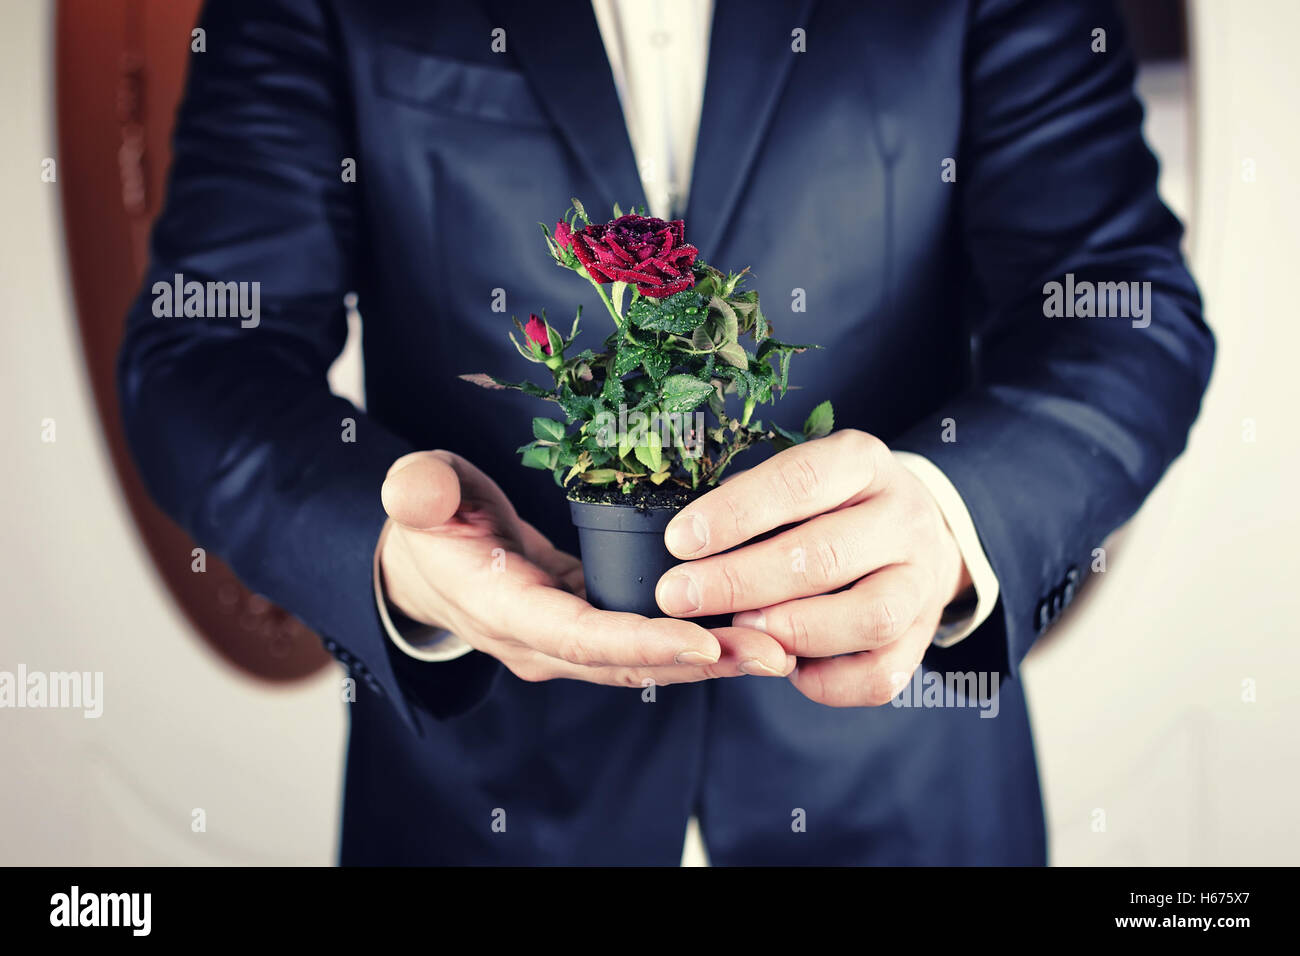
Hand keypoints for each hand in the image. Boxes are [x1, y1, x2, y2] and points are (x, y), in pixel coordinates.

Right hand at [379, 451, 793, 686]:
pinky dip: (696, 647)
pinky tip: (749, 633)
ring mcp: (566, 647)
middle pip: (627, 662)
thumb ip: (418, 490)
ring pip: (645, 662)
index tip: (705, 641)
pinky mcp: (589, 635)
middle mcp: (539, 644)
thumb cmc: (430, 519)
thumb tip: (413, 490)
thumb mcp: (419, 493)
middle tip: (774, 650)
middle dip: (701, 662)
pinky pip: (646, 647)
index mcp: (500, 609)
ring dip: (712, 662)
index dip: (641, 642)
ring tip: (779, 649)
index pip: (577, 636)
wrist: (425, 563)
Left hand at [654, 430, 971, 705]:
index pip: (801, 482)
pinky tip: (784, 665)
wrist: (920, 532)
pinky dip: (827, 682)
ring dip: (794, 630)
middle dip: (741, 581)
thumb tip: (684, 544)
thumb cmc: (833, 504)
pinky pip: (880, 675)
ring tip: (740, 629)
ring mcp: (921, 580)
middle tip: (680, 596)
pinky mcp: (923, 636)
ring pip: (870, 617)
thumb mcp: (802, 477)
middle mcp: (902, 518)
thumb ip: (752, 502)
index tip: (680, 541)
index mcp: (862, 463)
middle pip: (826, 555)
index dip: (736, 513)